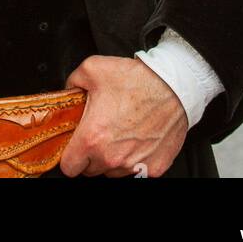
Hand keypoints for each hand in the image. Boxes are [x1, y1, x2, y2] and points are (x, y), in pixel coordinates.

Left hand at [60, 54, 187, 177]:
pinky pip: (135, 171)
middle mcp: (112, 157)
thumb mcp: (93, 68)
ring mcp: (133, 166)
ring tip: (120, 132)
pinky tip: (137, 139)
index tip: (75, 146)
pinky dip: (134, 160)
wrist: (174, 86)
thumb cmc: (137, 79)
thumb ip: (72, 83)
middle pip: (90, 170)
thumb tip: (68, 93)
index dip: (69, 156)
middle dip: (91, 154)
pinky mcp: (153, 168)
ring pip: (112, 172)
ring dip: (112, 158)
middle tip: (100, 132)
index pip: (69, 167)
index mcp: (92, 137)